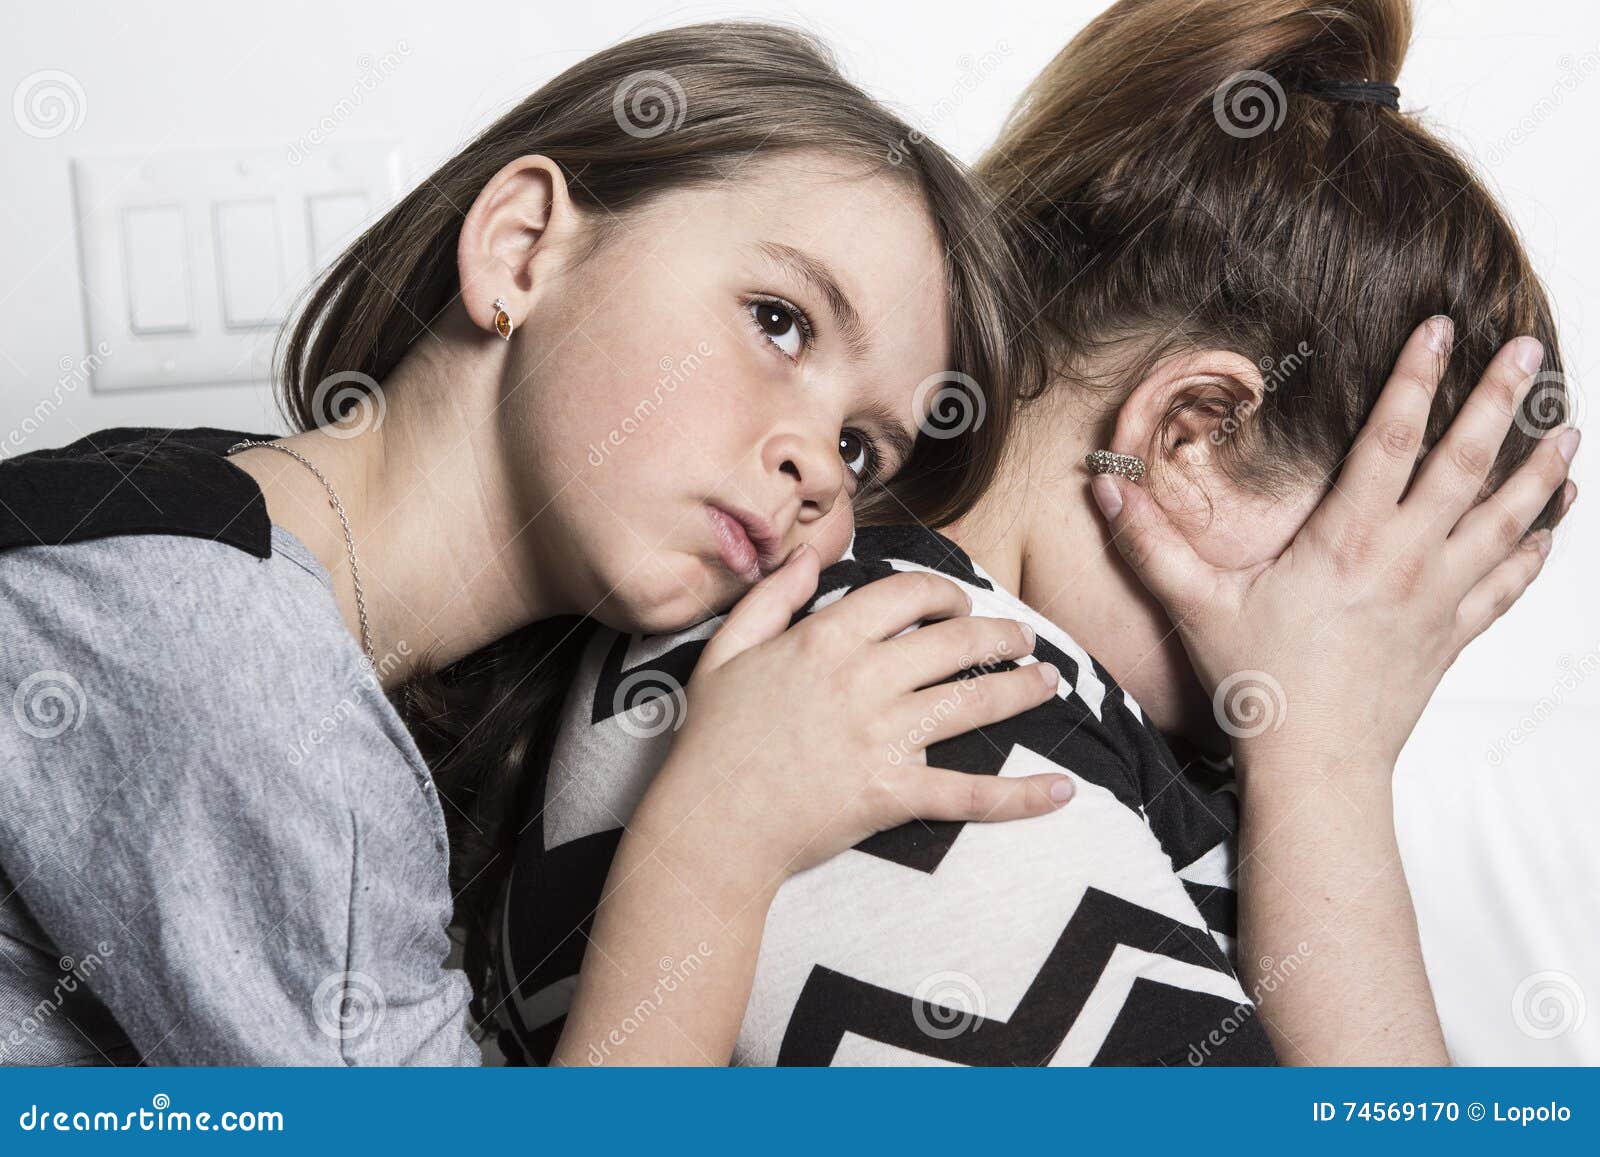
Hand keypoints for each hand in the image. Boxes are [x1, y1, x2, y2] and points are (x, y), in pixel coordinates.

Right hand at [633, 542, 1070, 891]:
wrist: (711, 823)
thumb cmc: (713, 739)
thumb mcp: (725, 651)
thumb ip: (770, 598)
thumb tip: (804, 555)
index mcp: (826, 639)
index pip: (907, 595)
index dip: (944, 593)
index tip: (958, 603)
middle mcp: (864, 680)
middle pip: (955, 643)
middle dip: (1000, 636)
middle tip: (1023, 639)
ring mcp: (884, 737)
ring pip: (973, 703)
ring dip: (1022, 689)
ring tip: (1049, 681)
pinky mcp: (894, 792)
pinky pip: (969, 793)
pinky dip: (1020, 796)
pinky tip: (1062, 789)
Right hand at [1088, 317, 1577, 773]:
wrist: (1315, 765)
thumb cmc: (1258, 684)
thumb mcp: (1196, 605)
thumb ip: (1149, 542)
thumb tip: (1103, 486)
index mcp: (1345, 541)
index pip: (1390, 440)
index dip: (1417, 378)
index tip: (1441, 328)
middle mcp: (1404, 560)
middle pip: (1464, 465)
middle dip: (1497, 401)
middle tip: (1528, 351)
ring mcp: (1438, 598)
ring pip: (1505, 520)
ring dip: (1538, 471)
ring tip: (1567, 428)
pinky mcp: (1452, 635)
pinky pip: (1508, 583)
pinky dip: (1536, 549)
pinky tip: (1553, 522)